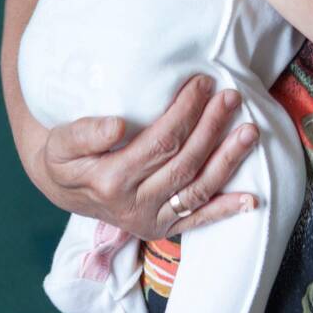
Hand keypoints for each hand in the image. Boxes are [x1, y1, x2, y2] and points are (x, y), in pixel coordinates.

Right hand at [34, 73, 262, 237]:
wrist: (63, 190)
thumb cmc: (65, 157)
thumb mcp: (61, 142)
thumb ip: (85, 133)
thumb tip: (117, 125)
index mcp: (111, 181)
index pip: (160, 142)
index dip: (185, 112)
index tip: (203, 83)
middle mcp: (134, 205)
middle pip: (184, 163)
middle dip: (212, 128)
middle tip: (231, 97)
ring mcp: (152, 220)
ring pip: (198, 190)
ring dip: (228, 161)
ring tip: (250, 132)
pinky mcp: (163, 228)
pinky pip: (199, 220)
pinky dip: (226, 210)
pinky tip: (252, 199)